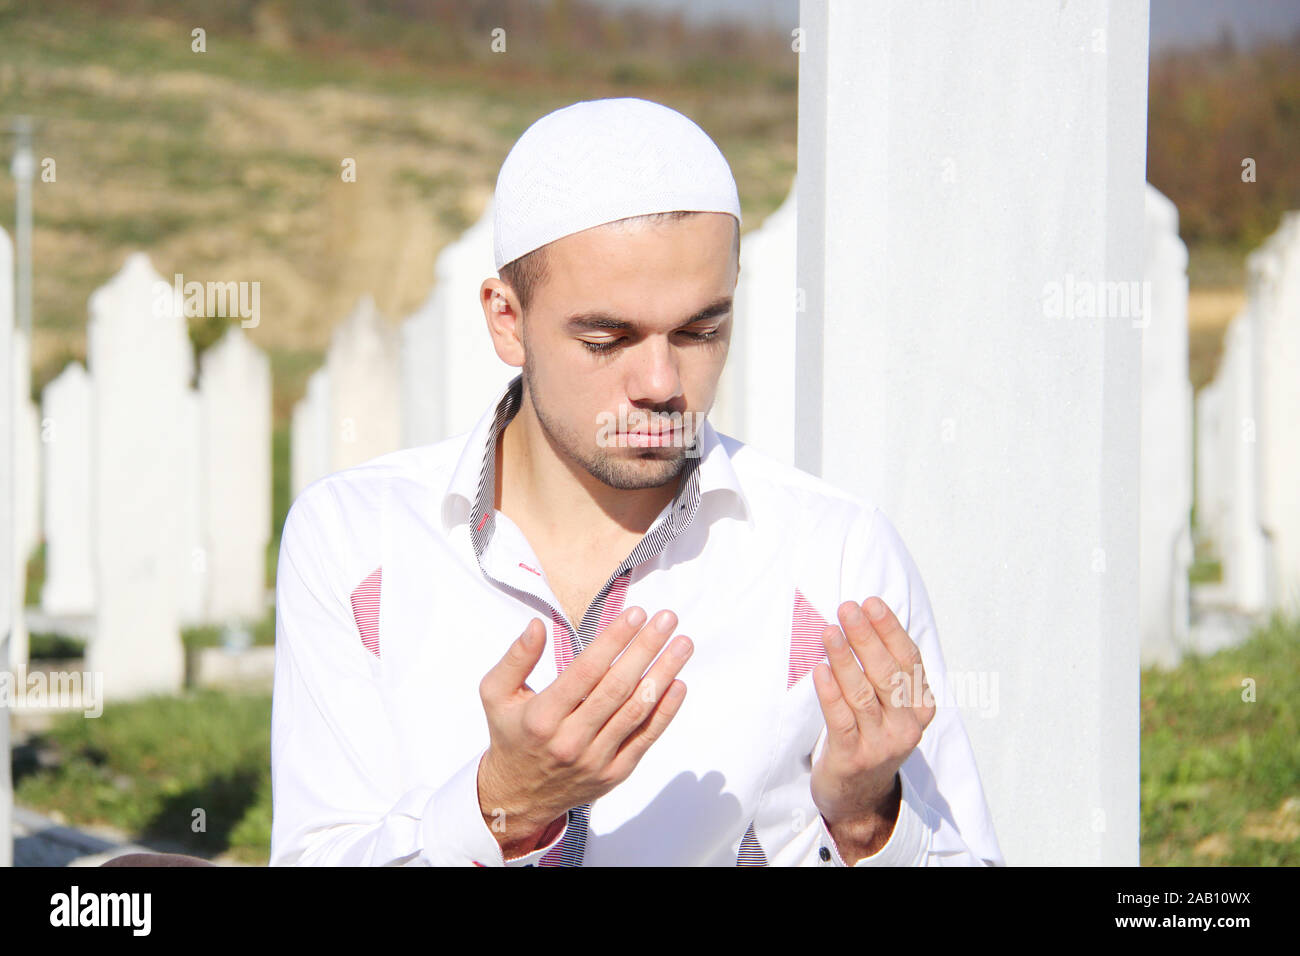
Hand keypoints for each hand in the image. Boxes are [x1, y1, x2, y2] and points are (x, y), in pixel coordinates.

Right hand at [476, 606, 692, 856]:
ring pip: (637, 711)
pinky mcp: (614, 774)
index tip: (636, 613)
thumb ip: (516, 658)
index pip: (585, 672)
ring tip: (682, 644)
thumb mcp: (496, 694)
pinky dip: (665, 711)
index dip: (613, 641)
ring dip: (663, 674)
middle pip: (617, 687)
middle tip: (667, 619)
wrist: (518, 796)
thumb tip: (537, 625)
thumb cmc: (512, 736)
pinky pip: (645, 738)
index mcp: (542, 717)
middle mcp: (570, 740)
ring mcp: (595, 760)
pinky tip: (678, 683)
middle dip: (646, 648)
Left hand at [810, 597, 934, 843]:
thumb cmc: (870, 736)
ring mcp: (881, 745)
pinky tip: (820, 669)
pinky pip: (840, 720)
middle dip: (866, 637)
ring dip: (845, 659)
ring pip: (863, 694)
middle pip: (886, 673)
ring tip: (829, 631)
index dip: (890, 629)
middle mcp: (907, 727)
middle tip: (847, 609)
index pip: (908, 660)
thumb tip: (864, 617)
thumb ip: (884, 670)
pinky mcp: (853, 758)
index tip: (871, 603)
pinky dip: (830, 692)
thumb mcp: (890, 706)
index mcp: (921, 707)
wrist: (859, 796)